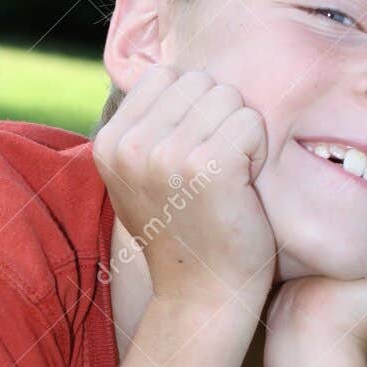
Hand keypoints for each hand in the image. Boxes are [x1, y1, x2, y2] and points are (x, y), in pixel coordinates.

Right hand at [92, 64, 276, 310]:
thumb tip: (170, 70)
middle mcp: (130, 145)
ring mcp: (166, 155)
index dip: (192, 109)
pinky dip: (258, 151)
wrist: (203, 295)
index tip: (192, 157)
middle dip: (218, 118)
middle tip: (214, 172)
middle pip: (199, 81)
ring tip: (228, 179)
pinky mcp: (208, 166)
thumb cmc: (186, 233)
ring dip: (240, 134)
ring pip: (227, 97)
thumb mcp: (142, 178)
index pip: (166, 75)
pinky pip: (250, 122)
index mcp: (109, 142)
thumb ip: (146, 127)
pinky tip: (243, 187)